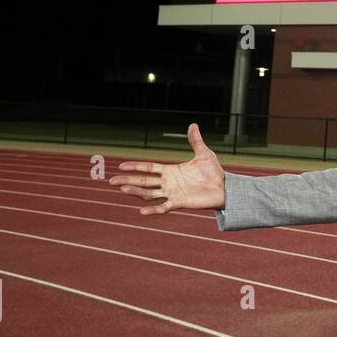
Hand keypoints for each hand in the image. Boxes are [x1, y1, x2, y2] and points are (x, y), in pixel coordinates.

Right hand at [109, 123, 225, 215]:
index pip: (148, 168)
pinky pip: (163, 207)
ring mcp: (172, 193)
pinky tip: (142, 211)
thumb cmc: (214, 172)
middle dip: (128, 180)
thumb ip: (195, 141)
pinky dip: (153, 210)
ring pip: (149, 194)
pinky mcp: (179, 203)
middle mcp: (168, 182)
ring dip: (136, 192)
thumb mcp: (204, 154)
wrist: (224, 188)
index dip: (135, 166)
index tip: (120, 166)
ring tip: (123, 189)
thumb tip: (193, 125)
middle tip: (111, 181)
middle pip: (143, 181)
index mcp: (171, 171)